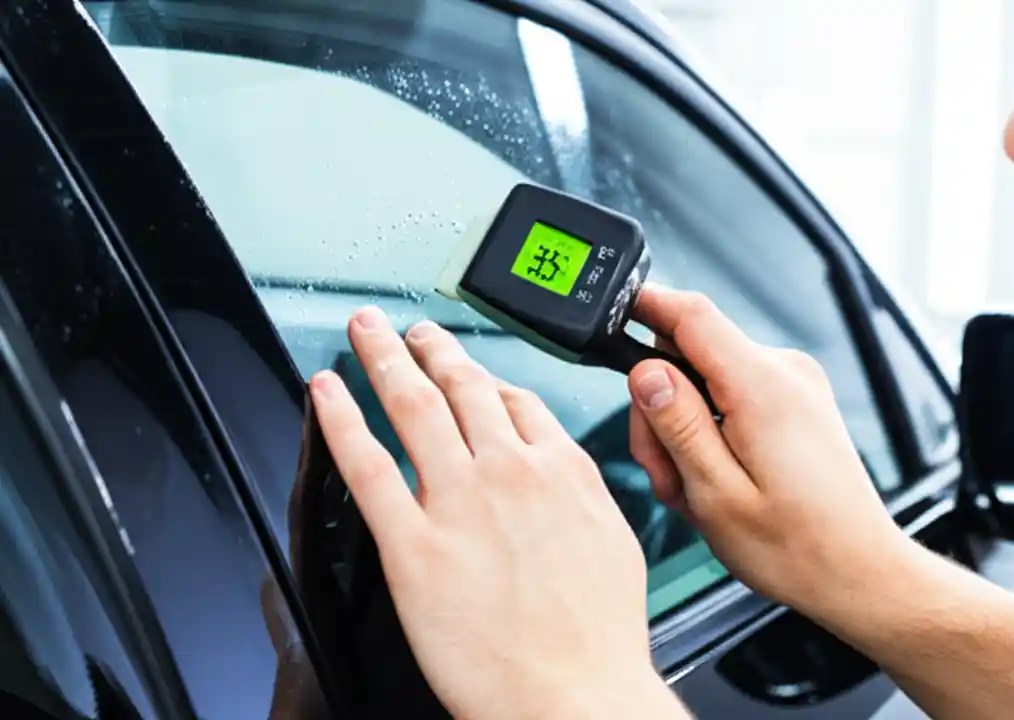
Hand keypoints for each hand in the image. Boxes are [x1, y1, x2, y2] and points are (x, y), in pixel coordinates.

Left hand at [309, 307, 684, 719]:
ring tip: (368, 333)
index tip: (466, 368)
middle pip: (462, 387)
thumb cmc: (598, 637)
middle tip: (412, 330)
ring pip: (413, 404)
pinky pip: (367, 464)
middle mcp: (510, 470)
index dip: (482, 376)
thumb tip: (561, 479)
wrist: (576, 693)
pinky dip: (340, 418)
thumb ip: (579, 496)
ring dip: (384, 357)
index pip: (516, 401)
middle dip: (432, 348)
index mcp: (562, 470)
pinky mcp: (413, 543)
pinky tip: (326, 391)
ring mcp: (459, 501)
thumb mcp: (611, 544)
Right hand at [627, 287, 919, 621]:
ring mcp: (793, 385)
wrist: (858, 572)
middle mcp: (784, 372)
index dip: (644, 306)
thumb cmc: (797, 547)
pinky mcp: (793, 401)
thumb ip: (676, 424)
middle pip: (689, 354)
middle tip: (666, 474)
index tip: (608, 316)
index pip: (691, 314)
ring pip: (705, 380)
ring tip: (697, 492)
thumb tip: (645, 371)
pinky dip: (711, 433)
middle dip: (660, 411)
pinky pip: (731, 396)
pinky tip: (718, 482)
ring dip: (684, 431)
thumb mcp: (715, 494)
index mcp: (763, 387)